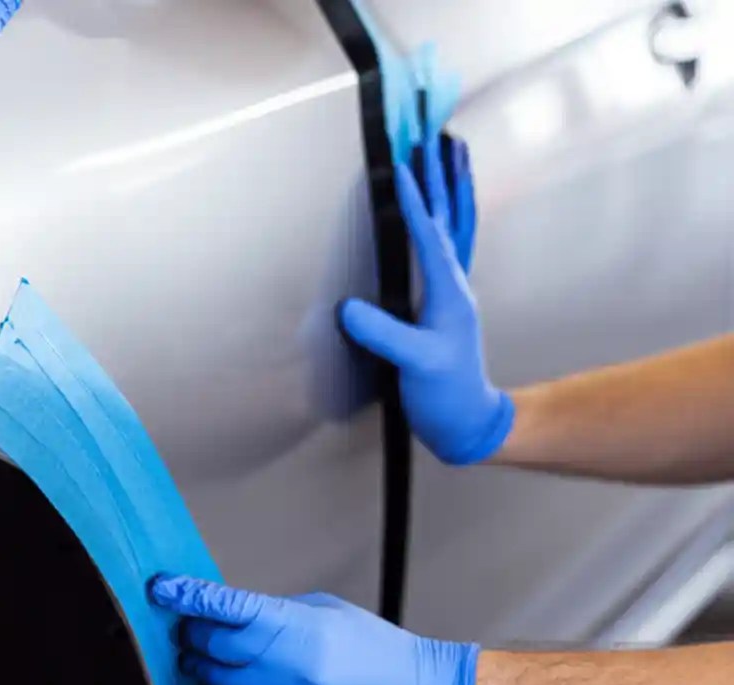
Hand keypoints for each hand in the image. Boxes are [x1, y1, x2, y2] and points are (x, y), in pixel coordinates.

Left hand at [150, 575, 478, 684]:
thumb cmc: (369, 646)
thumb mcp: (320, 610)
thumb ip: (270, 612)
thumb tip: (223, 611)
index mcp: (299, 626)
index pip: (229, 605)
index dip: (189, 595)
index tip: (162, 588)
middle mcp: (292, 666)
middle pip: (217, 646)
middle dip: (194, 633)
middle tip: (185, 627)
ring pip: (220, 683)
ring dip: (200, 669)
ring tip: (198, 658)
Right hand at [340, 139, 512, 464]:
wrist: (468, 420)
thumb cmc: (445, 393)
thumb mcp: (414, 364)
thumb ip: (384, 334)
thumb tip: (349, 308)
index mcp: (448, 290)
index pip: (429, 233)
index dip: (414, 198)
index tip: (402, 164)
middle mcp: (456, 282)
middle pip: (451, 214)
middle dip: (441, 172)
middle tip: (435, 132)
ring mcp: (456, 288)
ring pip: (459, 222)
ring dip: (454, 183)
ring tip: (453, 149)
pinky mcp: (448, 299)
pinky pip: (454, 242)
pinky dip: (451, 213)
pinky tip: (446, 204)